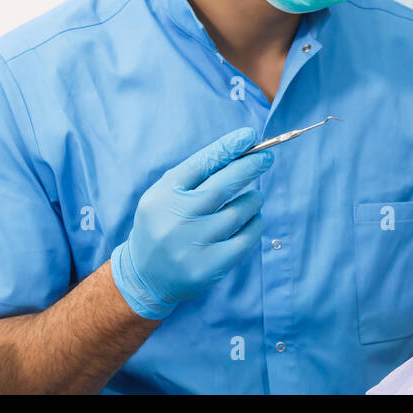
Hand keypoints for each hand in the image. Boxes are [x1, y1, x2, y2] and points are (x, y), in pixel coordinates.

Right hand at [110, 127, 272, 319]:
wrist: (146, 276)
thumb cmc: (164, 224)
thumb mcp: (165, 195)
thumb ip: (195, 176)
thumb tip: (239, 151)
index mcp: (163, 195)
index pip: (200, 164)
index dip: (227, 148)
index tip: (249, 136)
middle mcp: (176, 219)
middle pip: (222, 186)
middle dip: (249, 167)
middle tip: (266, 156)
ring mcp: (192, 245)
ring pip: (238, 212)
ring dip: (253, 199)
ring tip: (254, 197)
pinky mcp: (209, 266)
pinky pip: (245, 238)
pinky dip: (255, 224)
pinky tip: (253, 218)